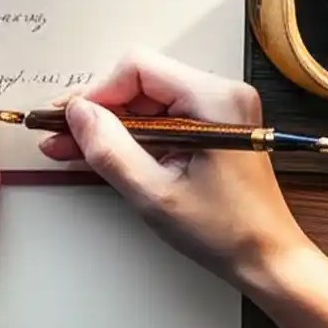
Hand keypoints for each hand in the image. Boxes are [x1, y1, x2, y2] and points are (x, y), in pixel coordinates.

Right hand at [39, 49, 315, 288]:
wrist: (268, 260)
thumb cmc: (226, 232)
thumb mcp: (155, 193)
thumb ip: (110, 149)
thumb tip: (77, 113)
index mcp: (214, 100)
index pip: (138, 68)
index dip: (96, 92)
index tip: (68, 121)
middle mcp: (220, 94)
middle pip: (140, 81)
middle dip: (97, 109)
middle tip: (59, 135)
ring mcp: (218, 109)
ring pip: (146, 100)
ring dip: (109, 124)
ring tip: (70, 146)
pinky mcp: (213, 127)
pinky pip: (161, 118)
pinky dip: (130, 135)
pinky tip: (100, 151)